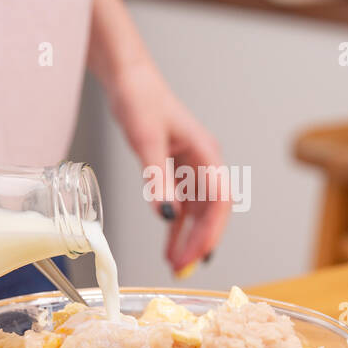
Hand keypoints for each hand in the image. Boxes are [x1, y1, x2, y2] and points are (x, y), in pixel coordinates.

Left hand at [107, 62, 230, 273]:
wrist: (128, 78)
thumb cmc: (141, 100)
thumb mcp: (147, 141)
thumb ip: (158, 179)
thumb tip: (168, 216)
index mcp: (206, 154)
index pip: (219, 202)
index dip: (211, 232)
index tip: (198, 255)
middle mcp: (204, 163)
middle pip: (211, 212)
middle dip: (199, 242)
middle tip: (181, 268)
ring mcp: (192, 168)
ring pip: (198, 212)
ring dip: (189, 238)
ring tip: (175, 264)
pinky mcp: (176, 169)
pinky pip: (183, 204)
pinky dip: (177, 226)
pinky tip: (169, 245)